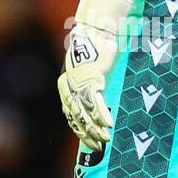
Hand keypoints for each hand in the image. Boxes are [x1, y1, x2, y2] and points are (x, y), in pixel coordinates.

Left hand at [58, 0, 133, 149]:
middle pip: (77, 116)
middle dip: (87, 133)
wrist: (94, 29)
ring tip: (105, 141)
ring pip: (85, 114)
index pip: (70, 110)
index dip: (78, 126)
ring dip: (96, 129)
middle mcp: (71, 86)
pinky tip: (109, 126)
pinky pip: (96, 104)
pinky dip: (102, 116)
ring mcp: (81, 84)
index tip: (86, 139)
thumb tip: (101, 82)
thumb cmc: (94, 44)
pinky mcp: (92, 81)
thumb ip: (94, 74)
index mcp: (68, 83)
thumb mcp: (91, 62)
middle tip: (98, 147)